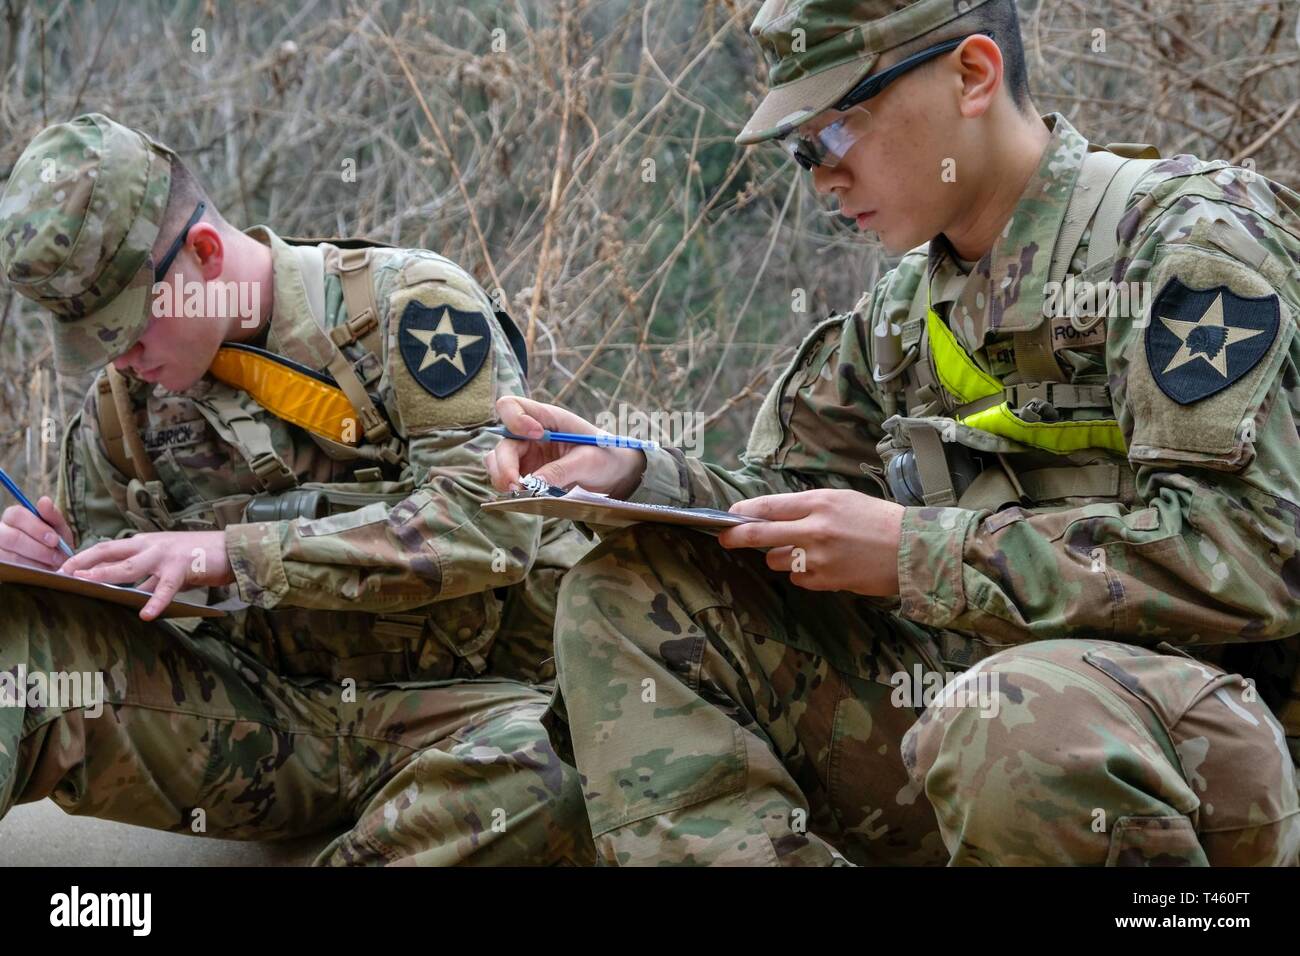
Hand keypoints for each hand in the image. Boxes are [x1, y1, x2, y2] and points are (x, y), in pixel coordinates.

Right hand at [0, 496, 74, 570]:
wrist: (56, 568)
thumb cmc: (56, 545)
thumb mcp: (59, 530)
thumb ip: (53, 516)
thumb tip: (44, 500)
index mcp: (14, 517)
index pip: (16, 514)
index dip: (36, 527)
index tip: (55, 540)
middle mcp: (0, 531)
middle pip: (11, 537)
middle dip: (37, 549)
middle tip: (56, 558)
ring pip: (9, 556)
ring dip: (34, 563)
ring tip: (51, 567)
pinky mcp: (0, 567)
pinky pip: (9, 570)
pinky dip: (27, 572)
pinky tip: (40, 572)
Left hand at [59, 531, 233, 620]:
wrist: (232, 549)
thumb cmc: (200, 557)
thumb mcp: (167, 566)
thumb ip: (148, 579)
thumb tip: (129, 595)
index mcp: (145, 543)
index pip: (108, 548)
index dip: (84, 557)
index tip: (64, 568)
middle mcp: (150, 545)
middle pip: (109, 552)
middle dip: (84, 563)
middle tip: (64, 574)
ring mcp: (165, 556)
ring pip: (130, 566)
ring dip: (107, 574)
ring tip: (87, 583)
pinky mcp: (182, 568)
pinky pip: (165, 588)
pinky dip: (156, 601)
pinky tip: (146, 614)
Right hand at [484, 395, 646, 498]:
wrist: (616, 474)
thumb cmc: (606, 458)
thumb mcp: (589, 462)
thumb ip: (562, 470)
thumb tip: (533, 484)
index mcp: (548, 419)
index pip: (512, 406)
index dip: (515, 419)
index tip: (535, 435)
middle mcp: (531, 434)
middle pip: (503, 440)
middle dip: (505, 463)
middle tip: (516, 485)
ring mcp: (527, 454)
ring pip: (497, 460)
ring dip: (501, 476)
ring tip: (517, 492)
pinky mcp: (527, 473)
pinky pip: (506, 477)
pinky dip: (507, 486)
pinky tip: (521, 495)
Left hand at [717, 489, 904, 595]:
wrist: (912, 550)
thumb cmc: (877, 520)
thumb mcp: (842, 500)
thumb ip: (807, 507)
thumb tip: (771, 514)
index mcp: (819, 502)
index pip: (768, 506)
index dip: (744, 512)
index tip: (730, 515)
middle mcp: (815, 528)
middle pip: (759, 534)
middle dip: (735, 537)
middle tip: (725, 538)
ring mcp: (818, 557)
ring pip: (776, 560)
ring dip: (780, 557)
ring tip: (805, 551)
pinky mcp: (825, 580)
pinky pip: (797, 578)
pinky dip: (802, 573)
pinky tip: (823, 566)